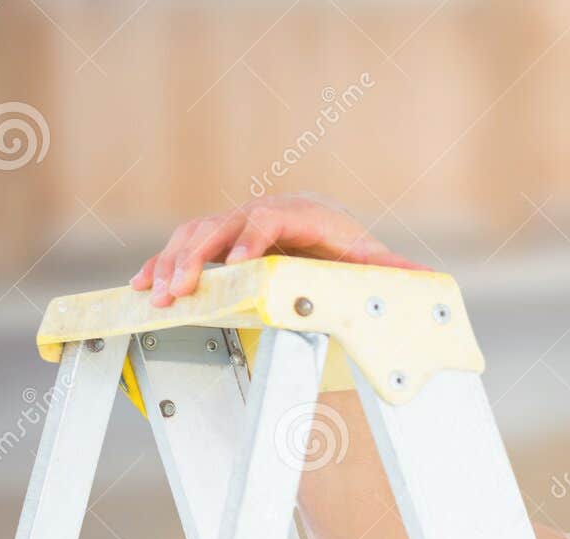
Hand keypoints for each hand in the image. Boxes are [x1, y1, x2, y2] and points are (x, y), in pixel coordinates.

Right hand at [130, 191, 428, 306]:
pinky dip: (163, 264)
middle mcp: (263, 213)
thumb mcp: (372, 261)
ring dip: (173, 264)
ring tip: (157, 293)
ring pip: (196, 235)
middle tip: (181, 289)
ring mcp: (237, 224)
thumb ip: (395, 272)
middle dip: (199, 258)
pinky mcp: (220, 241)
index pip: (272, 219)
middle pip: (222, 226)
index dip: (254, 238)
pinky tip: (143, 285)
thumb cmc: (347, 248)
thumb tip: (426, 279)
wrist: (327, 233)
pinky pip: (186, 248)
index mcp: (300, 215)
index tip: (241, 262)